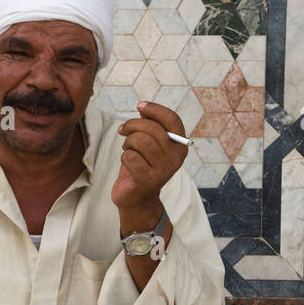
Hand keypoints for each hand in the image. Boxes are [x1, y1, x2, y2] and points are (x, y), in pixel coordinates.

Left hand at [110, 100, 188, 227]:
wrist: (138, 199)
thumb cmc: (143, 166)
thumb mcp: (151, 144)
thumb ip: (151, 126)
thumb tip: (143, 107)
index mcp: (180, 146)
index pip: (172, 119)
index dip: (155, 109)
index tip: (139, 105)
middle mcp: (175, 158)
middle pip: (152, 128)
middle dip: (132, 125)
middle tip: (123, 130)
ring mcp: (163, 170)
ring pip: (139, 141)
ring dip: (127, 142)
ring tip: (127, 148)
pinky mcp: (147, 180)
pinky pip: (130, 157)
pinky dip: (124, 156)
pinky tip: (127, 162)